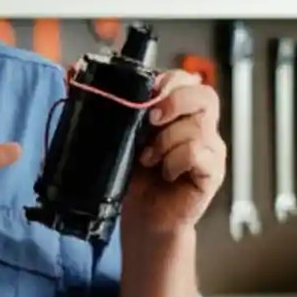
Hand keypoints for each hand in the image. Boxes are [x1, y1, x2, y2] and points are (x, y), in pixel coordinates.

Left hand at [125, 70, 226, 236]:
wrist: (143, 217)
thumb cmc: (135, 176)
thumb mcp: (123, 137)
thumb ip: (117, 111)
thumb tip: (83, 79)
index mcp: (180, 112)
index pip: (187, 80)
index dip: (169, 81)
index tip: (147, 94)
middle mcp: (201, 126)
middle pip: (204, 96)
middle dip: (173, 102)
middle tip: (151, 121)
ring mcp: (211, 148)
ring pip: (197, 126)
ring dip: (166, 140)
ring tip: (149, 158)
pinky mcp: (213, 171)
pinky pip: (198, 152)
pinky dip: (175, 160)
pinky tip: (166, 172)